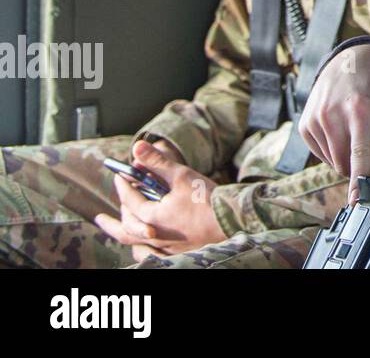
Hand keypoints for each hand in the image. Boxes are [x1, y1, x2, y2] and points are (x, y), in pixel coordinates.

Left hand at [93, 140, 224, 260]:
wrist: (232, 219)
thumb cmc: (206, 198)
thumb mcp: (181, 175)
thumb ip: (157, 162)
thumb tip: (137, 147)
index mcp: (151, 217)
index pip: (129, 199)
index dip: (123, 184)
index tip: (120, 175)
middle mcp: (154, 236)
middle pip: (125, 228)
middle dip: (114, 217)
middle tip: (104, 214)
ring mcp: (165, 247)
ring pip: (136, 244)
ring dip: (123, 235)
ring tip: (114, 233)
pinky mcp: (177, 252)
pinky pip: (150, 255)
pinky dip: (141, 250)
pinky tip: (141, 247)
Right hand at [298, 44, 369, 203]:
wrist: (347, 60)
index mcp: (359, 110)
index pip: (359, 153)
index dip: (360, 180)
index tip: (358, 199)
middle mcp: (332, 116)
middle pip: (344, 165)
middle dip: (358, 167)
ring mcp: (315, 121)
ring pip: (332, 161)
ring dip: (345, 159)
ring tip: (356, 134)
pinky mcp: (304, 126)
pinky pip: (321, 154)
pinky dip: (333, 151)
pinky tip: (341, 131)